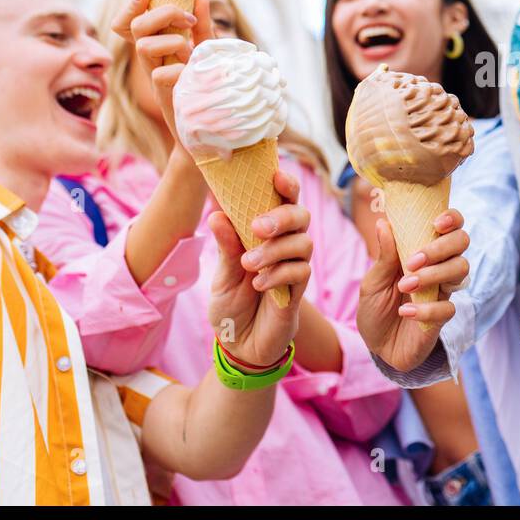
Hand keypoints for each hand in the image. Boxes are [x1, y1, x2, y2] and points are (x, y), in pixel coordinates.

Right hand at [111, 0, 213, 145]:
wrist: (210, 129)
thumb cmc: (206, 86)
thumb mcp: (207, 52)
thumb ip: (203, 27)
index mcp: (158, 47)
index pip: (129, 23)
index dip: (131, 6)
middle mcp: (151, 61)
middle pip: (136, 28)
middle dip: (162, 14)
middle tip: (188, 20)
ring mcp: (155, 79)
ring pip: (143, 48)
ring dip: (172, 42)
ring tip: (192, 52)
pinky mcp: (165, 97)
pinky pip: (160, 76)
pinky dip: (179, 69)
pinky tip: (192, 73)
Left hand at [207, 169, 311, 367]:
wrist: (238, 344)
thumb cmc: (232, 303)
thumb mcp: (221, 274)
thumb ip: (225, 246)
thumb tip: (216, 214)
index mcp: (266, 234)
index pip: (283, 201)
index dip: (285, 184)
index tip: (275, 175)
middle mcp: (285, 246)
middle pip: (301, 216)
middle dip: (281, 217)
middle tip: (257, 227)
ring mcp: (294, 268)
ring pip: (303, 243)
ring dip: (275, 250)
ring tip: (249, 264)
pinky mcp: (298, 291)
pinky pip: (300, 272)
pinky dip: (278, 274)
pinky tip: (258, 284)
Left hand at [357, 210, 468, 372]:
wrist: (377, 346)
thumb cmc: (377, 307)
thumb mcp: (373, 281)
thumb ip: (384, 255)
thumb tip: (383, 223)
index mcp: (424, 252)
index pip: (450, 226)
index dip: (452, 218)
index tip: (437, 222)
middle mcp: (439, 267)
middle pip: (462, 242)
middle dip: (441, 247)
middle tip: (413, 261)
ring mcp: (443, 291)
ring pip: (461, 270)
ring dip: (433, 274)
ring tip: (406, 286)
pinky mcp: (443, 317)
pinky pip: (448, 307)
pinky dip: (426, 309)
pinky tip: (406, 312)